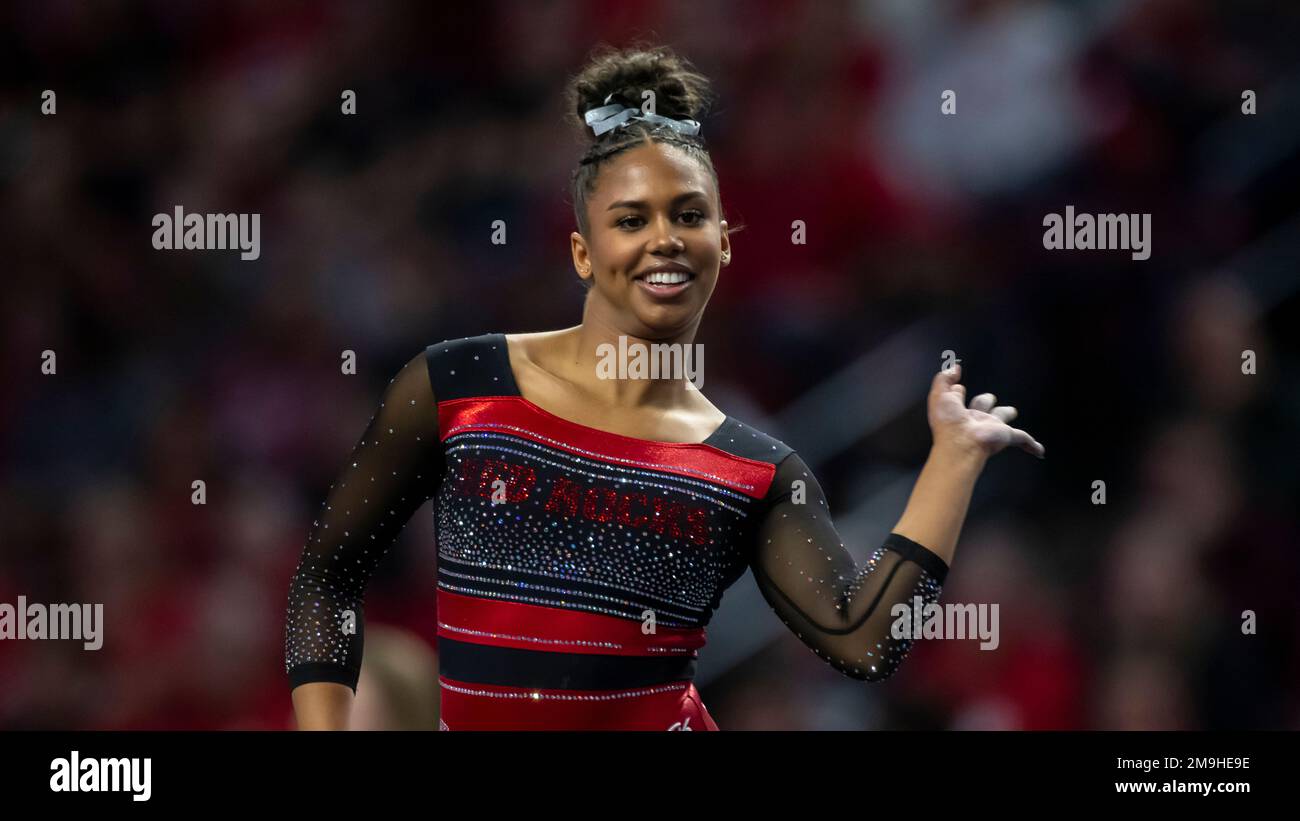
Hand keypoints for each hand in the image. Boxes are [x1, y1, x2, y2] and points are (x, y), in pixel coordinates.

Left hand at [927, 363, 1044, 459]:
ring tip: (1010, 412)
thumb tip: (953, 368)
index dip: (957, 391)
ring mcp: (992, 428)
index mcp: (960, 411)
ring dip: (1005, 415)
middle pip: (983, 406)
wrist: (961, 444)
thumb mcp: (940, 395)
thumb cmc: (949, 423)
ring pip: (1002, 418)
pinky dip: (1032, 445)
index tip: (958, 387)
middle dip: (985, 401)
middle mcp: (976, 420)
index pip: (959, 398)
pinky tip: (1038, 450)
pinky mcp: (1006, 436)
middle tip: (988, 398)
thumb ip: (945, 379)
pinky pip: (1023, 439)